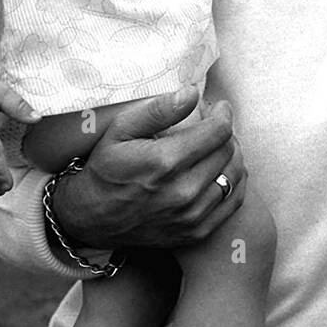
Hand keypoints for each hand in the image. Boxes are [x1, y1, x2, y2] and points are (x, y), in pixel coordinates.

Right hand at [50, 91, 244, 248]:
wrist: (91, 218)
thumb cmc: (105, 169)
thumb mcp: (120, 130)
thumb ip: (158, 110)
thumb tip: (192, 93)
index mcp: (165, 162)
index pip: (218, 132)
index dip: (223, 114)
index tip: (219, 108)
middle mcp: (183, 191)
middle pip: (228, 152)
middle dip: (226, 133)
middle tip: (214, 126)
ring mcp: (191, 216)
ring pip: (235, 177)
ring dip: (233, 156)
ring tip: (220, 147)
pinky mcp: (195, 233)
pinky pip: (233, 202)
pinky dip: (234, 183)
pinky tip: (222, 171)